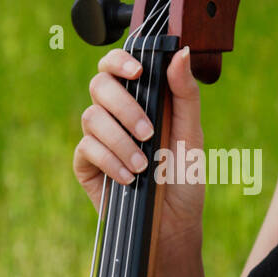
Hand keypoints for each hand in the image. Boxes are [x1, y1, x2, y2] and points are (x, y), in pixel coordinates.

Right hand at [73, 45, 204, 244]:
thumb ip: (185, 93)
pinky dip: (110, 161)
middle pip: (100, 85)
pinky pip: (86, 148)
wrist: (173, 224)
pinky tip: (129, 177)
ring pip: (91, 117)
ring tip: (144, 165)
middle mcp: (114, 114)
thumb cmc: (184, 178)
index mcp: (139, 99)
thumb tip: (181, 52)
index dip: (120, 60)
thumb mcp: (191, 134)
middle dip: (125, 107)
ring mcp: (97, 138)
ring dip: (121, 140)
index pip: (117, 66)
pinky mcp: (86, 164)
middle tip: (149, 132)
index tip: (138, 72)